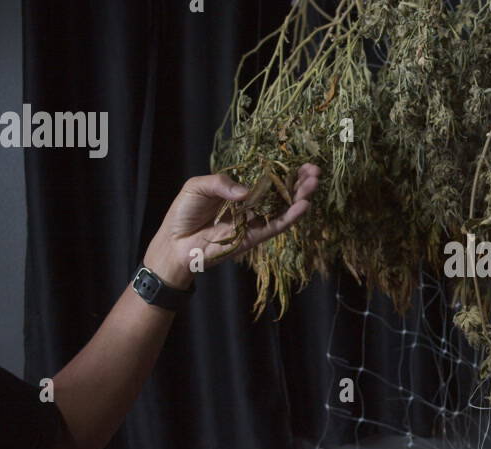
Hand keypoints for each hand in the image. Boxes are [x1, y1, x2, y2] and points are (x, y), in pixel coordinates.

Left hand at [143, 164, 320, 288]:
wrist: (174, 243)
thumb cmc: (183, 213)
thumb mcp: (197, 187)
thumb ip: (221, 183)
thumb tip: (247, 191)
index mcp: (240, 191)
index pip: (268, 179)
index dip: (284, 171)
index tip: (302, 162)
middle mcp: (251, 205)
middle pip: (281, 193)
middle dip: (299, 182)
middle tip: (316, 171)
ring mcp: (254, 222)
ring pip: (283, 209)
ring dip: (300, 197)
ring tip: (314, 185)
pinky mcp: (253, 238)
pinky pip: (275, 227)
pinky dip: (289, 217)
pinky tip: (302, 206)